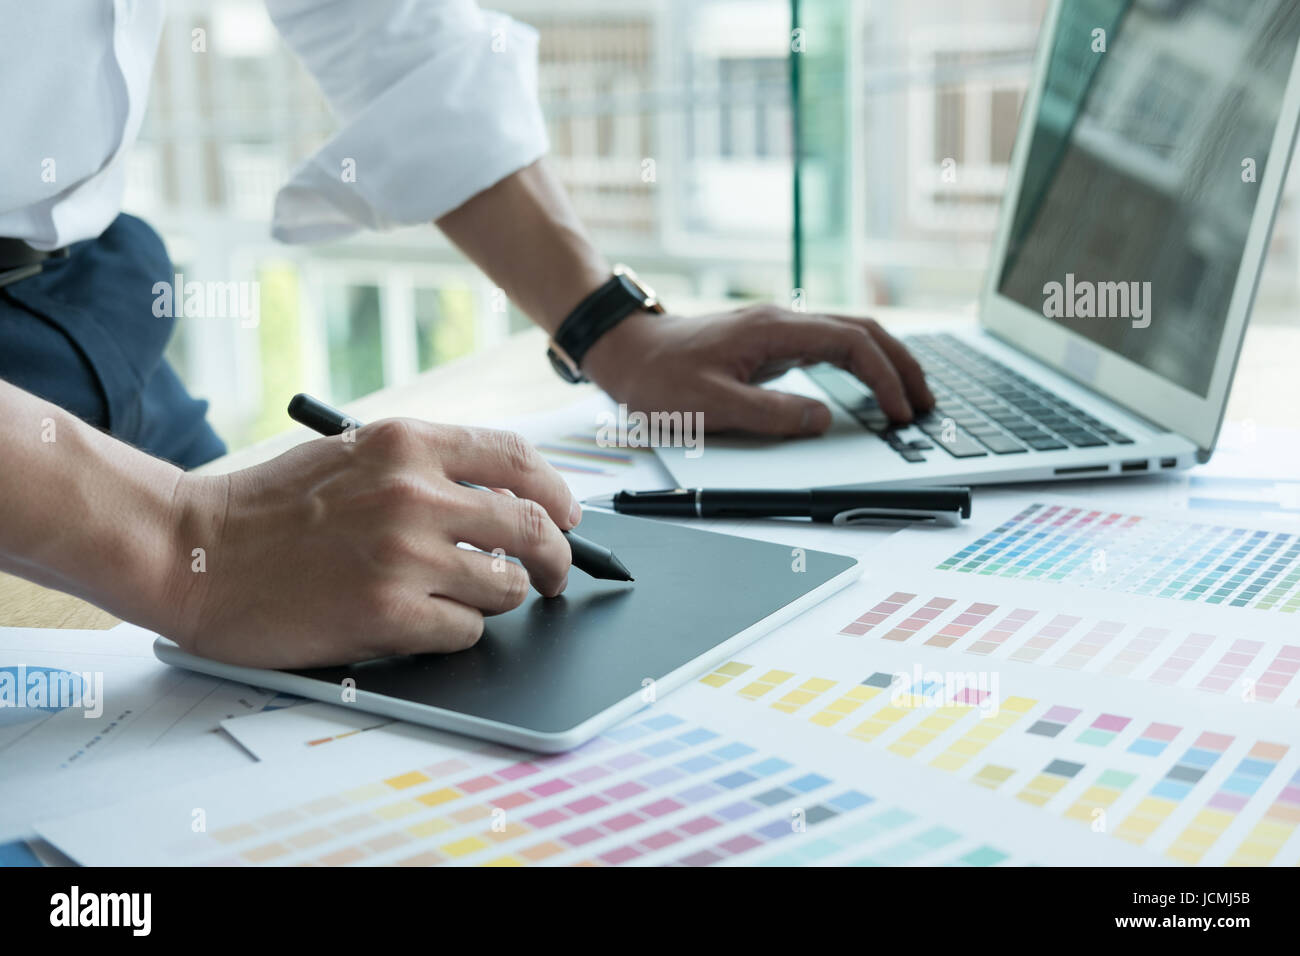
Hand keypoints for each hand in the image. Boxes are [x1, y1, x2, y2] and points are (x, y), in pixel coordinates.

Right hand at [164, 420, 580, 667]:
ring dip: (497, 598)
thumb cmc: (269, 507)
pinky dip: (457, 631)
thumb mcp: (354, 454)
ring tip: (464, 598)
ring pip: (506, 586)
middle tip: (550, 575)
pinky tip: (424, 622)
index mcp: (408, 444)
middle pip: (533, 526)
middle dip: (556, 558)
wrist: (195, 551)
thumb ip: (426, 465)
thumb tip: (507, 493)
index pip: (519, 458)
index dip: (559, 491)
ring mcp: (404, 555)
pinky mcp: (388, 614)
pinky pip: (467, 631)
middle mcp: (415, 493)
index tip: (570, 515)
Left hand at [582, 306, 934, 436]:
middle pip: (863, 331)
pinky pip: (829, 348)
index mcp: (774, 330)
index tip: (902, 412)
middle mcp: (782, 322)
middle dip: (902, 365)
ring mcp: (778, 331)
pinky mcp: (770, 344)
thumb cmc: (658, 377)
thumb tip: (824, 420)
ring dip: (885, 363)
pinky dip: (859, 365)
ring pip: (849, 336)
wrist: (625, 350)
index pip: (851, 344)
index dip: (885, 377)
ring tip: (909, 398)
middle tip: (928, 403)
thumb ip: (770, 414)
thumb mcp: (710, 404)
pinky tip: (867, 388)